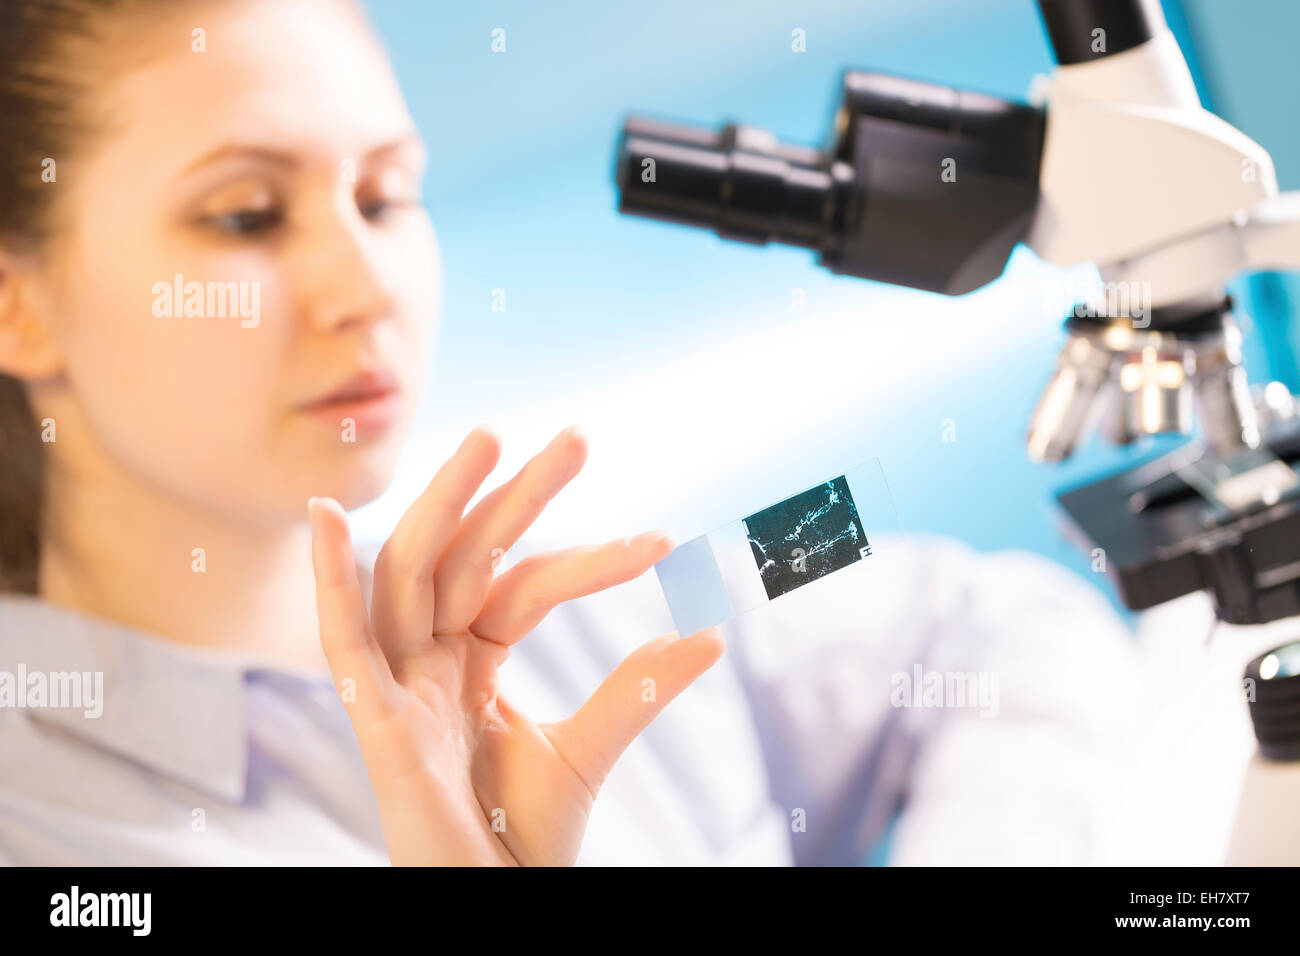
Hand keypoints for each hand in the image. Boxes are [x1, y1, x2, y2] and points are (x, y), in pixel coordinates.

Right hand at [307, 424, 723, 864]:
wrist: (497, 906)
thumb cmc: (523, 841)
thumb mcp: (589, 749)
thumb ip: (637, 689)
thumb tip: (709, 635)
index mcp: (468, 666)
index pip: (521, 586)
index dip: (587, 560)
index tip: (661, 543)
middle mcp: (427, 665)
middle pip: (464, 558)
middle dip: (516, 495)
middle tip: (580, 437)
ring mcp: (398, 689)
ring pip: (409, 574)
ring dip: (442, 503)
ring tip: (491, 437)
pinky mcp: (376, 724)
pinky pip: (339, 645)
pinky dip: (326, 580)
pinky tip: (324, 517)